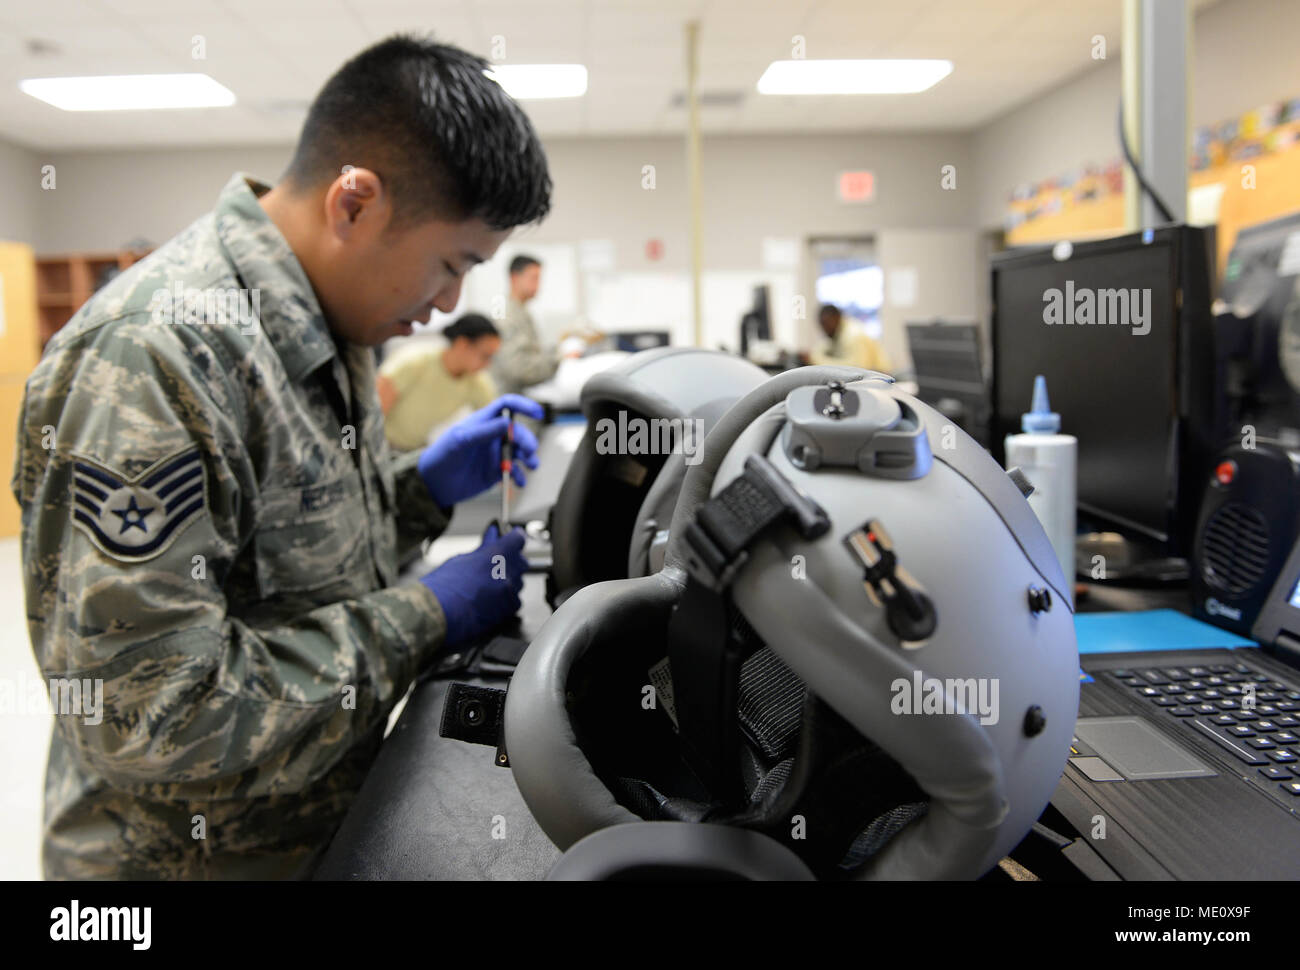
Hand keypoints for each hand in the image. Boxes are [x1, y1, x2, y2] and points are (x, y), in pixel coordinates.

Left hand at [417, 394, 543, 507]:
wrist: (434, 484)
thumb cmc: (442, 456)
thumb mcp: (461, 441)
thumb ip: (484, 431)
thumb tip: (507, 422)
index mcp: (484, 422)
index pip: (507, 406)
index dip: (523, 406)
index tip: (538, 413)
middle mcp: (492, 436)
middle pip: (518, 432)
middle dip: (527, 440)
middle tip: (529, 450)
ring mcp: (496, 454)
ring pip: (520, 452)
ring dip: (529, 458)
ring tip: (531, 465)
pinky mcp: (496, 472)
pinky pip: (514, 472)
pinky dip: (520, 476)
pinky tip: (518, 481)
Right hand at [420, 525, 526, 645]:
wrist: (437, 615)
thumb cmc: (442, 588)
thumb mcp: (461, 560)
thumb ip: (482, 550)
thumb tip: (491, 538)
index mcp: (495, 555)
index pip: (517, 539)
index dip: (514, 538)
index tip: (512, 537)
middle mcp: (506, 573)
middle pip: (521, 561)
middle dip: (512, 560)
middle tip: (497, 563)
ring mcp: (509, 592)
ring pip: (518, 582)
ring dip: (508, 580)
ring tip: (488, 585)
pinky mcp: (508, 610)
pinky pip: (515, 600)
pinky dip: (506, 599)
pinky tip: (491, 600)